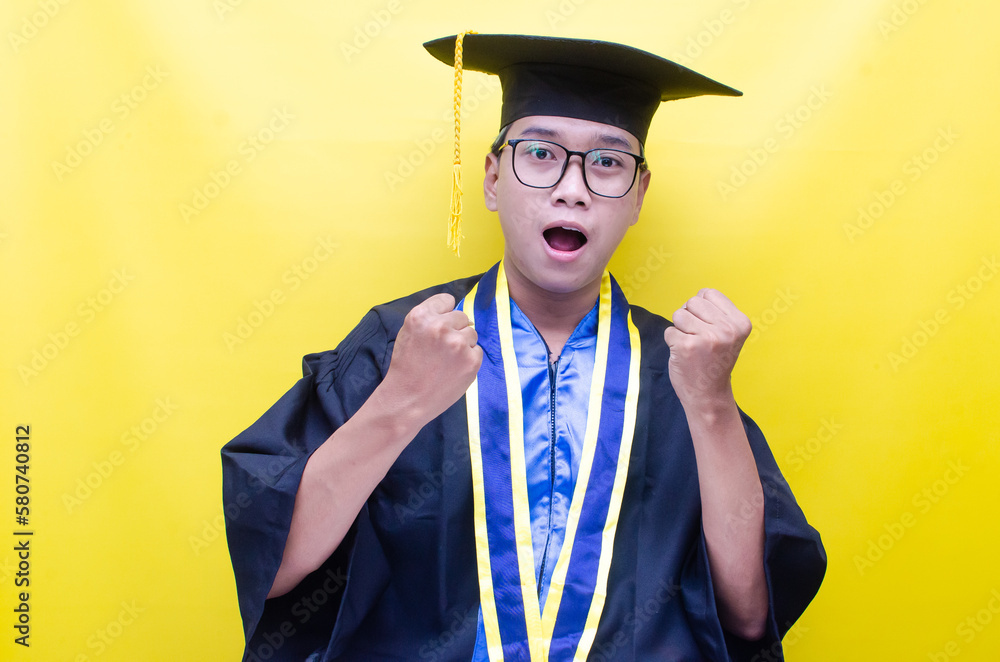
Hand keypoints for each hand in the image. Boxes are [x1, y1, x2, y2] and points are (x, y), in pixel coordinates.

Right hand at [382, 293, 482, 427]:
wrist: (408, 399)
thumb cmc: (406, 366)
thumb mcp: (408, 332)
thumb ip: (430, 318)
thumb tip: (458, 312)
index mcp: (421, 316)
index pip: (447, 300)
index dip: (443, 314)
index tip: (439, 327)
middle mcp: (440, 326)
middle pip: (462, 317)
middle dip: (454, 330)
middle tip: (440, 349)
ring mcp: (458, 344)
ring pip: (472, 333)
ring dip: (463, 344)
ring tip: (446, 360)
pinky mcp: (471, 361)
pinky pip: (477, 351)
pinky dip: (469, 360)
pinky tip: (453, 369)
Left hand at [663, 289, 751, 410]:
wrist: (709, 395)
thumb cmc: (714, 361)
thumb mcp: (728, 334)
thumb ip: (716, 313)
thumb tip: (698, 295)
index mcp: (740, 323)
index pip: (709, 293)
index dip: (701, 309)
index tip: (708, 328)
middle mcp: (727, 329)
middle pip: (692, 301)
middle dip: (689, 317)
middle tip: (698, 339)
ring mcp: (707, 338)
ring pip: (678, 314)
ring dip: (680, 329)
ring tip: (691, 345)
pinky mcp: (687, 346)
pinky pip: (669, 331)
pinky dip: (672, 342)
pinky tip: (684, 355)